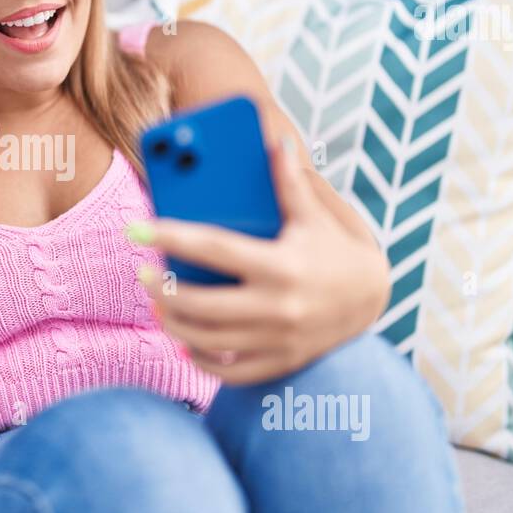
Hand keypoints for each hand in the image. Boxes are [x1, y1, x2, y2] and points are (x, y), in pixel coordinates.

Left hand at [130, 135, 389, 385]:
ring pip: (208, 339)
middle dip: (162, 289)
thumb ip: (290, 183)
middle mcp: (278, 306)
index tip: (139, 230)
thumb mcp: (315, 216)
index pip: (214, 249)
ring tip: (157, 303)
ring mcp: (278, 340)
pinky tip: (184, 339)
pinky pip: (229, 370)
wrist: (373, 298)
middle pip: (201, 303)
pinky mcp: (279, 362)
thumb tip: (274, 142)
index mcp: (281, 265)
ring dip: (173, 322)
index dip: (171, 237)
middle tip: (141, 275)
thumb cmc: (336, 250)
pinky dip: (200, 358)